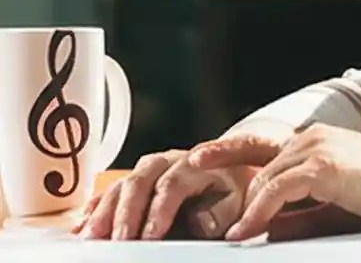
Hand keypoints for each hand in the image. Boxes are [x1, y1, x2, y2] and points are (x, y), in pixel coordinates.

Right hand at [72, 147, 254, 240]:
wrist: (225, 173)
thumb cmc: (231, 192)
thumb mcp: (236, 200)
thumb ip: (220, 212)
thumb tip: (200, 222)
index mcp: (195, 164)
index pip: (173, 184)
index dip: (160, 210)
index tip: (150, 236)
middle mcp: (166, 162)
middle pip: (140, 181)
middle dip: (126, 212)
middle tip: (118, 240)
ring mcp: (144, 170)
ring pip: (119, 186)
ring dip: (103, 212)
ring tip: (91, 237)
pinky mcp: (130, 182)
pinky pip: (107, 193)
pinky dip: (93, 210)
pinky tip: (81, 227)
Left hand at [188, 122, 360, 240]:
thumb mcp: (332, 208)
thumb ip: (297, 215)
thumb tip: (263, 231)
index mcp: (311, 144)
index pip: (256, 147)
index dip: (223, 155)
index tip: (192, 164)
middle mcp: (308, 139)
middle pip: (246, 159)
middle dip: (211, 179)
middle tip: (177, 200)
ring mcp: (315, 148)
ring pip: (258, 178)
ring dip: (233, 208)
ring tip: (209, 233)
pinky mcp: (323, 166)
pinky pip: (277, 191)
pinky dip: (256, 214)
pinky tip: (242, 234)